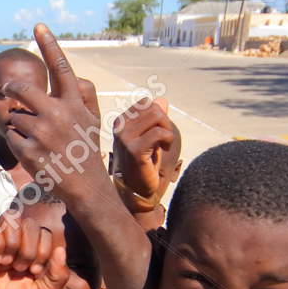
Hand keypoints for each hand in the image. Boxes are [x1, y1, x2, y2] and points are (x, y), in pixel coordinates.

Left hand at [0, 24, 104, 198]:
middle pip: (22, 89)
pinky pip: (11, 136)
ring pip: (14, 116)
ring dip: (18, 124)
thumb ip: (83, 95)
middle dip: (10, 88)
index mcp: (75, 103)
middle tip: (5, 89)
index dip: (49, 44)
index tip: (38, 25)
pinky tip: (33, 152)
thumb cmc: (87, 149)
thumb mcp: (92, 119)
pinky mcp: (30, 151)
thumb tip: (74, 76)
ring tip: (37, 139)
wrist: (87, 188)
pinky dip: (16, 142)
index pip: (61, 68)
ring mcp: (43, 133)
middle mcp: (59, 114)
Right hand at [0, 217, 69, 288]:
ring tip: (7, 262)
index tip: (35, 271)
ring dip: (13, 240)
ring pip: (9, 217)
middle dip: (29, 245)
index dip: (44, 249)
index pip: (45, 233)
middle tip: (21, 268)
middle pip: (28, 222)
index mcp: (34, 254)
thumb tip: (61, 250)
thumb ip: (58, 276)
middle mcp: (16, 245)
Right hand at [111, 91, 180, 209]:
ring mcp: (125, 138)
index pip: (146, 104)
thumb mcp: (148, 136)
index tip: (157, 133)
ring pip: (157, 116)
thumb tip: (162, 100)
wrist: (135, 189)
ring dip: (167, 129)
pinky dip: (168, 139)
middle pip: (153, 108)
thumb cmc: (142, 162)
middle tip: (164, 139)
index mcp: (120, 122)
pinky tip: (164, 149)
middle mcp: (119, 127)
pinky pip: (159, 133)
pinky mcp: (135, 150)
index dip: (158, 116)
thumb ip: (154, 117)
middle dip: (165, 122)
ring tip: (164, 143)